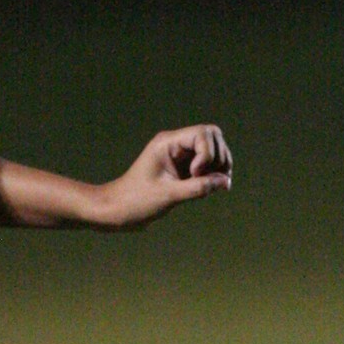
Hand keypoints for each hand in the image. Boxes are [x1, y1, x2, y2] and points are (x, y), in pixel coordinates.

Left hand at [93, 124, 232, 230]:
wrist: (118, 209)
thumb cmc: (136, 201)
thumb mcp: (169, 195)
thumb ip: (198, 187)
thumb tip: (226, 181)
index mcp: (166, 143)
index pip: (203, 133)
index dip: (207, 154)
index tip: (194, 174)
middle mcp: (175, 145)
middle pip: (212, 137)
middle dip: (218, 158)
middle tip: (207, 180)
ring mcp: (180, 155)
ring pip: (213, 149)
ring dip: (219, 166)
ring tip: (211, 186)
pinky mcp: (183, 168)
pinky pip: (208, 164)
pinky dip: (214, 174)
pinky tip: (209, 188)